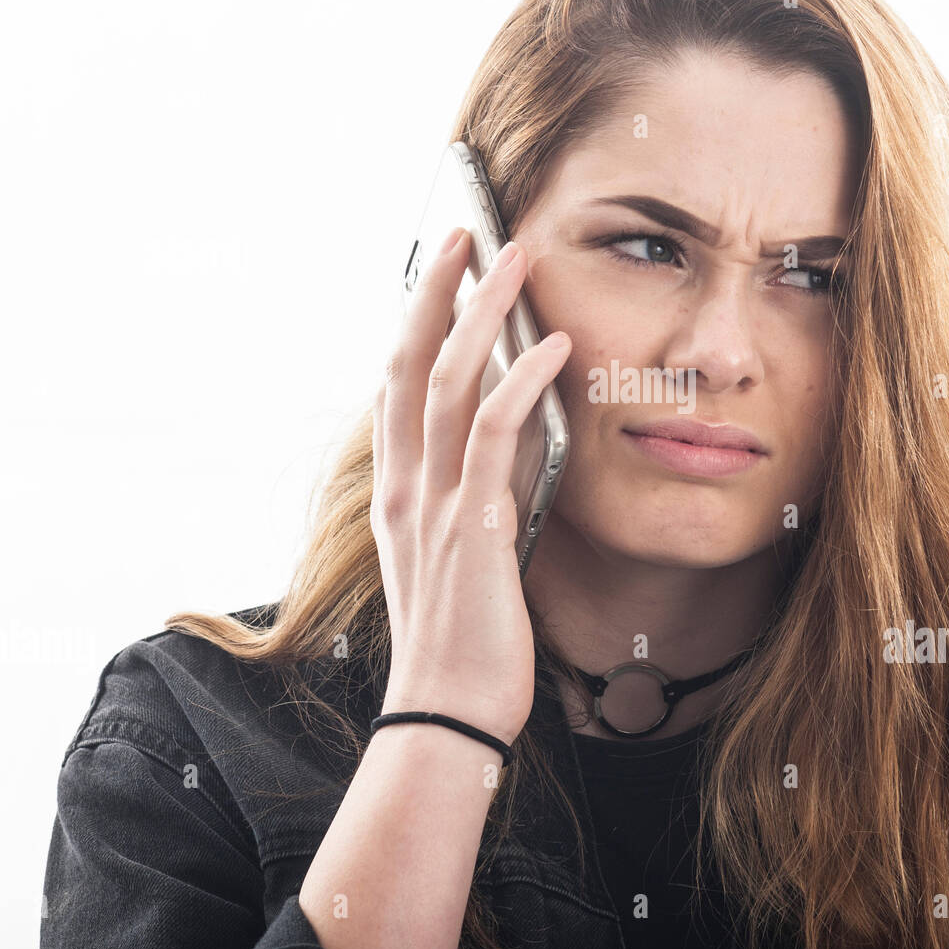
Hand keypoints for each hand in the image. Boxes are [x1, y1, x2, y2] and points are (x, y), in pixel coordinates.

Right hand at [370, 228, 570, 744]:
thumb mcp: (458, 558)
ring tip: (513, 257)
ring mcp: (434, 506)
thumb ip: (475, 497)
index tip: (438, 273)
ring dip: (481, 312)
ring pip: (448, 383)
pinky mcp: (474, 530)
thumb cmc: (461, 644)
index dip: (413, 322)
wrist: (446, 717)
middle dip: (436, 291)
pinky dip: (520, 382)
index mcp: (399, 494)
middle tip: (465, 232)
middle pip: (410, 363)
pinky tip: (552, 345)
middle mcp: (405, 488)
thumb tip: (515, 446)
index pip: (397, 387)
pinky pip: (495, 437)